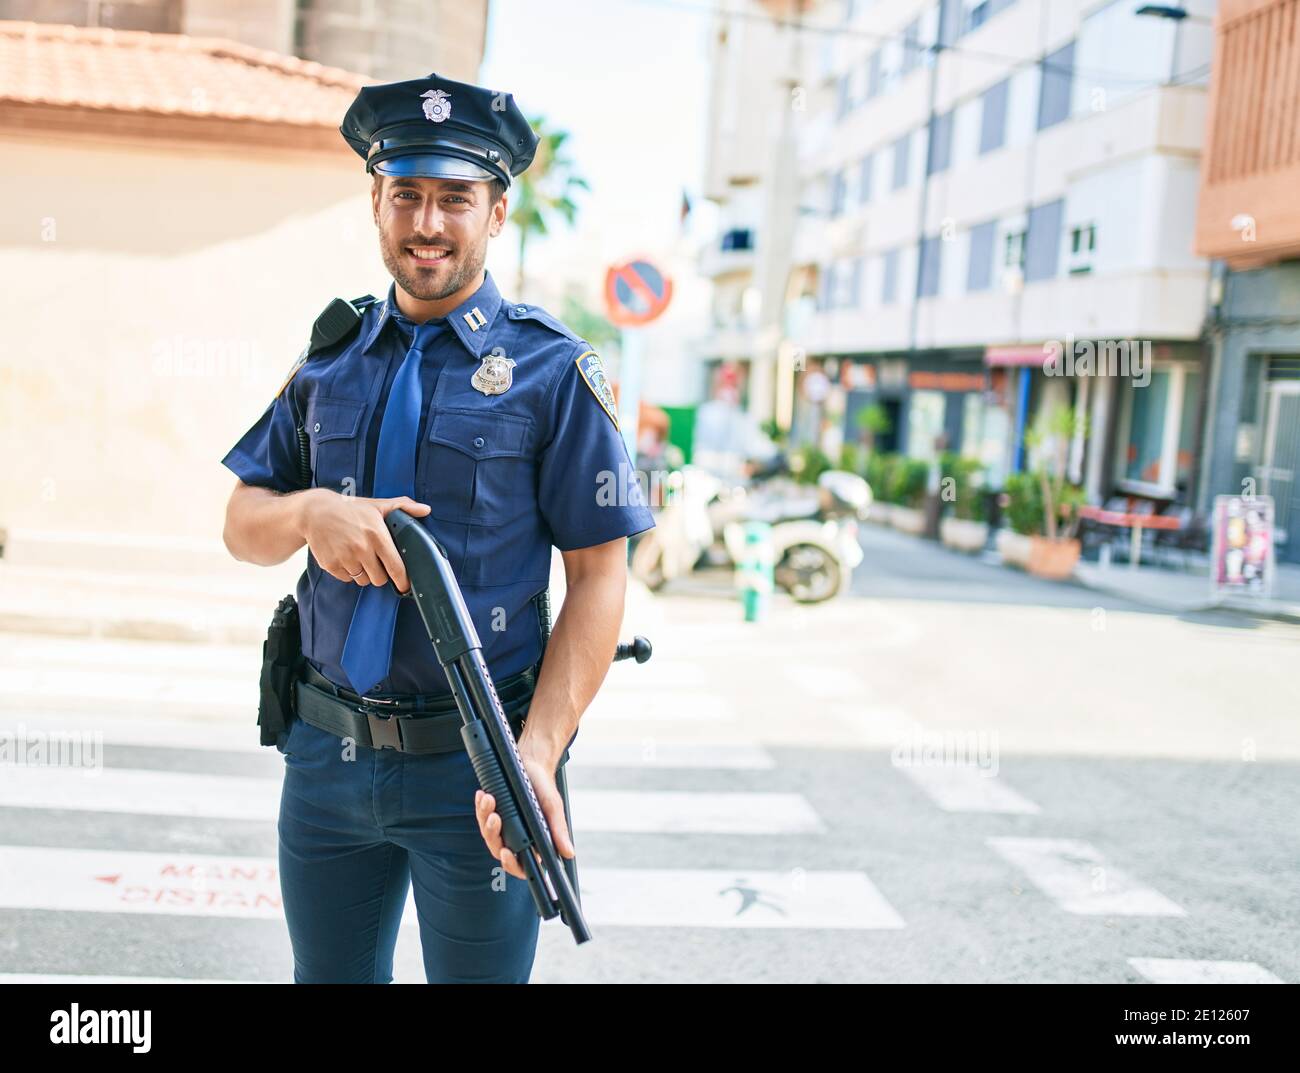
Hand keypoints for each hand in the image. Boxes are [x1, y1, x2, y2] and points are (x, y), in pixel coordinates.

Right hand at [300, 490, 430, 591]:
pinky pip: (347, 579)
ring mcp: (345, 558)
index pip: (396, 567)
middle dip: (380, 574)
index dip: (402, 580)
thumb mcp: (377, 505)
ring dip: (364, 573)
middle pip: (379, 579)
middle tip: (376, 562)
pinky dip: (348, 572)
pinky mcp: (331, 565)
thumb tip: (426, 510)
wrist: (314, 512)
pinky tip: (345, 556)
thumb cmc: (349, 509)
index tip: (405, 586)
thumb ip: (403, 507)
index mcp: (377, 536)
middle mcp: (362, 549)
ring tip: (358, 556)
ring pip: (363, 580)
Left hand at [474, 751, 573, 880]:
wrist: (532, 765)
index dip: (511, 864)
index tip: (506, 852)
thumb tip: (569, 853)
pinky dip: (481, 806)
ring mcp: (502, 827)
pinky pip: (482, 816)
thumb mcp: (553, 808)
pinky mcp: (492, 813)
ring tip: (489, 799)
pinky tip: (482, 795)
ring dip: (485, 817)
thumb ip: (558, 831)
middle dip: (493, 833)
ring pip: (487, 832)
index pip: (520, 865)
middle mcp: (515, 838)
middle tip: (495, 817)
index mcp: (532, 843)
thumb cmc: (545, 788)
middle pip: (498, 848)